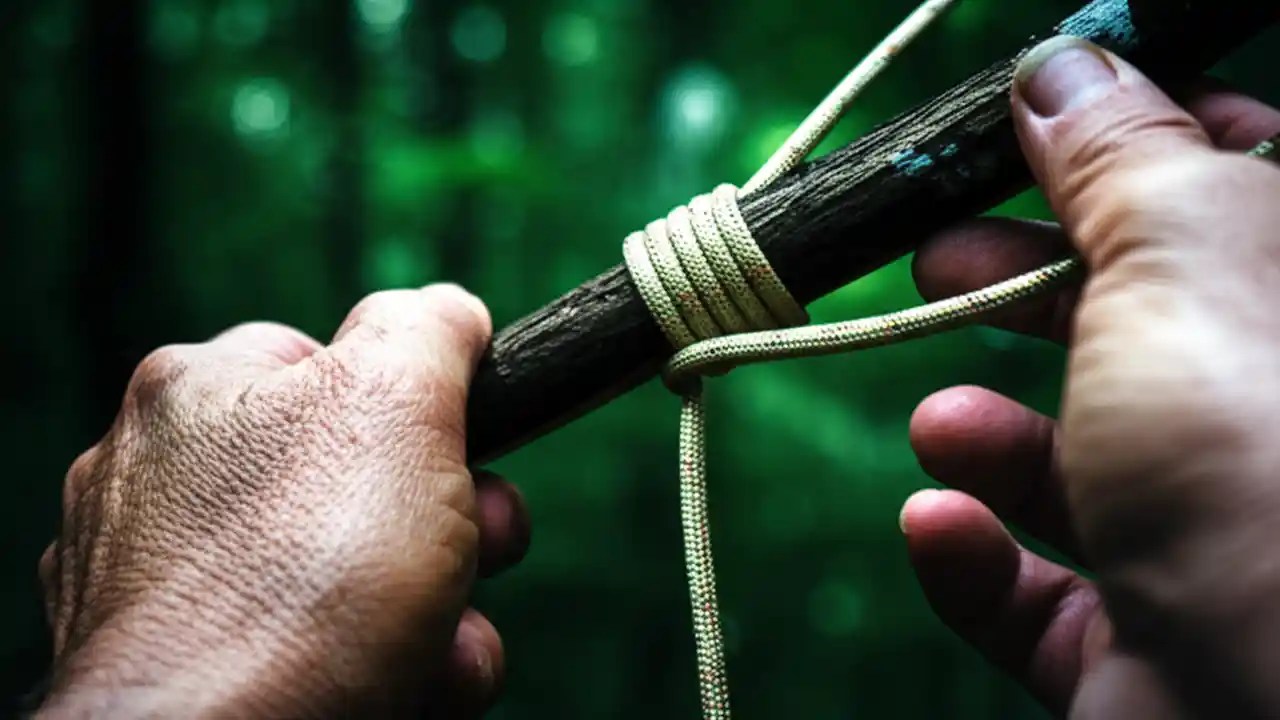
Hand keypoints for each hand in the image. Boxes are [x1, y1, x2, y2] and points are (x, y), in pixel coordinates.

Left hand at [36, 285, 528, 717]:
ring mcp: (170, 592)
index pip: (333, 366)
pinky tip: (405, 694)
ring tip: (441, 654)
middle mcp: (165, 484)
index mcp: (200, 394)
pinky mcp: (195, 680)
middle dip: (450, 527)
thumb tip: (449, 314)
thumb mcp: (395, 400)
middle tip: (475, 555)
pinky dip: (385, 670)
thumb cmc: (305, 573)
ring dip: (439, 613)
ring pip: (352, 578)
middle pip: (359, 482)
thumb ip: (427, 327)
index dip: (424, 411)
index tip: (466, 462)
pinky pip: (317, 653)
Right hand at [902, 38, 1279, 717]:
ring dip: (990, 438)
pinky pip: (1045, 598)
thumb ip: (1121, 154)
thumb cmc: (1251, 460)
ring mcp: (1217, 550)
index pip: (1244, 191)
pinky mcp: (1147, 651)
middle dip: (1025, 285)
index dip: (1139, 143)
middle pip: (1144, 326)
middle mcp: (1270, 428)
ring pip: (1085, 468)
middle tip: (936, 255)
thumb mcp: (1181, 257)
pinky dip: (975, 558)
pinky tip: (937, 526)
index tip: (1033, 129)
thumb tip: (1061, 67)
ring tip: (942, 423)